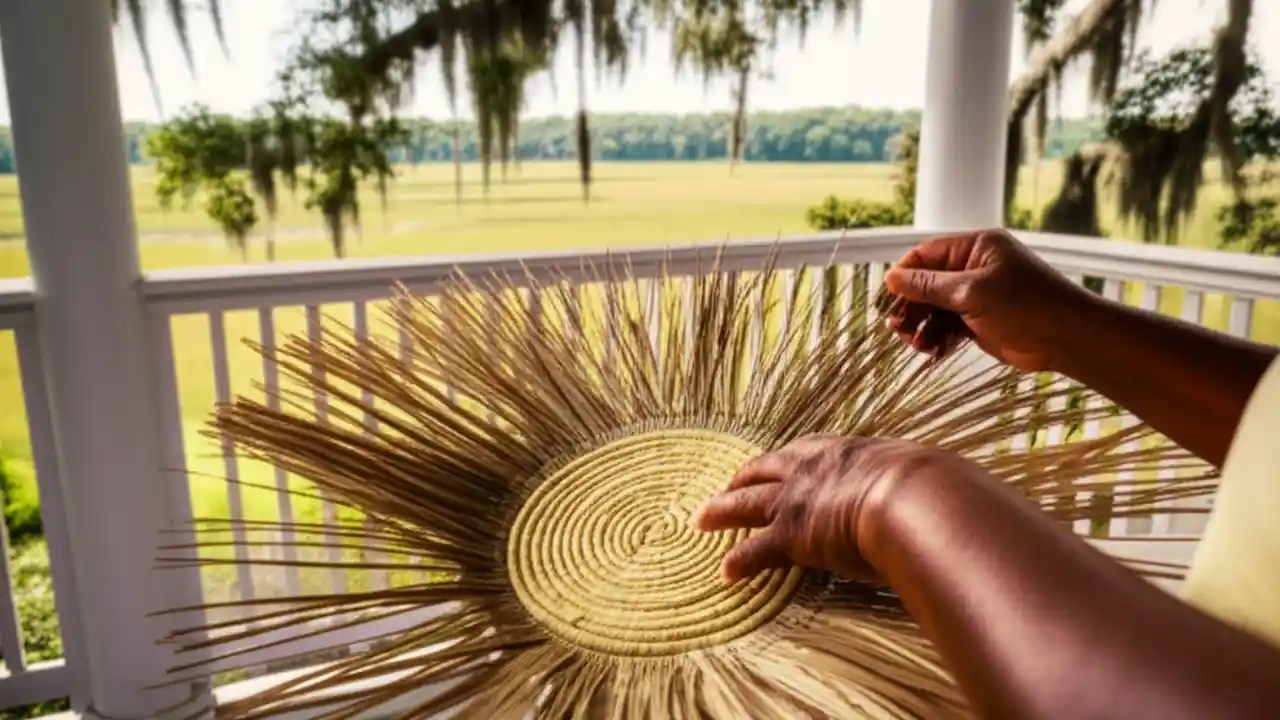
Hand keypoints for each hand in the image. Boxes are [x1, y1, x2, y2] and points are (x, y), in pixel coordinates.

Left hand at [690, 435, 988, 582]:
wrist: (917, 498)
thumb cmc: (935, 489)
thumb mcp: (929, 477)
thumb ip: (928, 487)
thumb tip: (958, 503)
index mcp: (850, 451)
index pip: (810, 450)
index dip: (790, 459)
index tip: (779, 463)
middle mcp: (816, 468)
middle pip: (768, 468)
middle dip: (745, 476)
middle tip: (729, 483)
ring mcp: (800, 498)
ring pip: (749, 501)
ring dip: (723, 509)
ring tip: (702, 517)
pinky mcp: (793, 533)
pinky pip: (757, 548)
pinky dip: (739, 560)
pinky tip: (726, 572)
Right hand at [884, 229, 1091, 371]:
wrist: (1068, 339)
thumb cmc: (1026, 306)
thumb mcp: (972, 292)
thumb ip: (929, 285)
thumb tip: (891, 277)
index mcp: (975, 248)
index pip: (926, 254)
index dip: (904, 275)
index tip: (888, 299)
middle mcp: (974, 268)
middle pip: (927, 284)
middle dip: (911, 306)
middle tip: (898, 329)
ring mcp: (977, 295)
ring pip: (935, 308)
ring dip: (922, 326)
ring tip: (917, 345)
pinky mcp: (980, 321)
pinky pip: (949, 326)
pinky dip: (938, 338)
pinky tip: (932, 352)